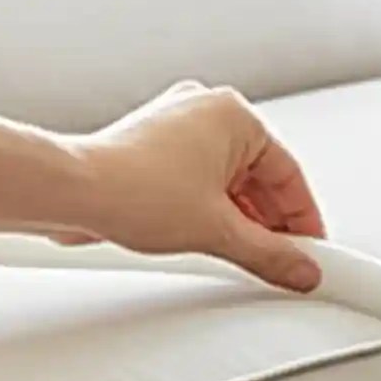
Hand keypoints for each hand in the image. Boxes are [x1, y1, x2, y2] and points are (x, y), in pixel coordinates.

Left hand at [61, 81, 325, 291]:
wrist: (68, 191)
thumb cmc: (130, 187)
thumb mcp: (218, 231)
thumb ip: (269, 255)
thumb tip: (298, 268)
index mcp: (234, 115)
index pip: (289, 175)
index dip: (304, 222)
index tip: (312, 252)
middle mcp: (207, 111)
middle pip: (259, 179)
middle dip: (270, 225)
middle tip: (281, 262)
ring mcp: (177, 127)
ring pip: (227, 183)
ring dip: (238, 221)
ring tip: (241, 257)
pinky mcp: (153, 147)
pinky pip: (198, 182)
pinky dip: (208, 212)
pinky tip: (209, 242)